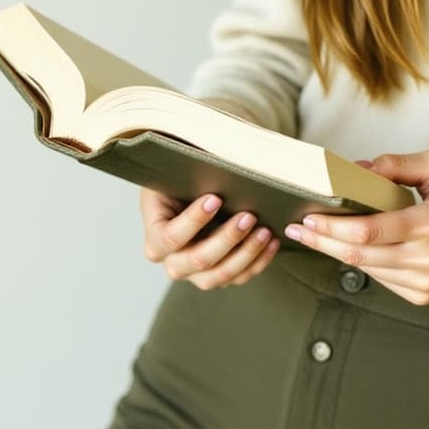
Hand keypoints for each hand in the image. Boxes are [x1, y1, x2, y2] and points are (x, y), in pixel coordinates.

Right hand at [139, 95, 280, 289]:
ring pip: (221, 276)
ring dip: (246, 254)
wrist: (191, 195)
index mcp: (156, 238)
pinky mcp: (221, 275)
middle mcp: (173, 262)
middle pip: (197, 262)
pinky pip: (240, 277)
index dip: (192, 221)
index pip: (171, 238)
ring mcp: (197, 273)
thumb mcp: (175, 173)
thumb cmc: (182, 182)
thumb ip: (187, 168)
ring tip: (265, 231)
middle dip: (226, 240)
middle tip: (248, 215)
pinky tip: (273, 242)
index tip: (215, 198)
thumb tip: (216, 151)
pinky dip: (258, 262)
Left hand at [283, 149, 428, 304]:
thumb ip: (397, 165)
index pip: (368, 232)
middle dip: (323, 241)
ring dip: (339, 254)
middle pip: (358, 255)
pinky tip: (352, 248)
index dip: (332, 228)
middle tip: (296, 228)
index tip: (307, 218)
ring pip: (367, 270)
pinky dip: (365, 263)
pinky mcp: (424, 295)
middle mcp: (427, 259)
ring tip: (316, 235)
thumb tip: (357, 168)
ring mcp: (425, 282)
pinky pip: (383, 279)